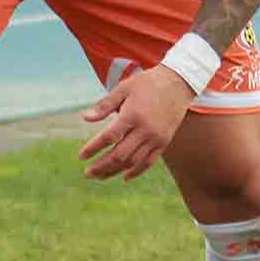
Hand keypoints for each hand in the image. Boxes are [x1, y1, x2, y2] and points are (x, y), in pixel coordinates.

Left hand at [77, 66, 196, 180]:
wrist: (178, 84)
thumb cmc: (147, 83)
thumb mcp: (124, 88)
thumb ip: (104, 105)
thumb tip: (85, 118)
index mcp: (133, 115)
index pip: (109, 137)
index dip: (93, 149)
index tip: (81, 156)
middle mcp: (145, 130)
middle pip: (120, 155)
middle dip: (101, 166)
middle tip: (87, 173)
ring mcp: (156, 138)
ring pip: (133, 162)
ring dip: (115, 172)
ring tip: (100, 176)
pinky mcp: (164, 142)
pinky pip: (148, 162)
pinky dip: (136, 171)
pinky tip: (124, 176)